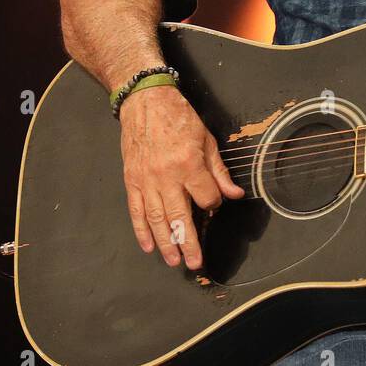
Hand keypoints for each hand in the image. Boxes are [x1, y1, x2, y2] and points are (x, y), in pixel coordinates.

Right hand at [118, 85, 244, 268]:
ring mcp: (146, 181)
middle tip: (194, 263)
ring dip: (166, 243)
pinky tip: (149, 246)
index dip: (213, 204)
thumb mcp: (207, 140)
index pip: (205, 198)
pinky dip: (142, 231)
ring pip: (157, 219)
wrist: (145, 102)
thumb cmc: (180, 118)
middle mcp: (166, 177)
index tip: (214, 202)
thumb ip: (219, 172)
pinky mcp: (131, 181)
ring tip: (174, 260)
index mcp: (188, 165)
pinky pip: (136, 211)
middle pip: (179, 217)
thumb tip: (234, 195)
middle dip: (188, 242)